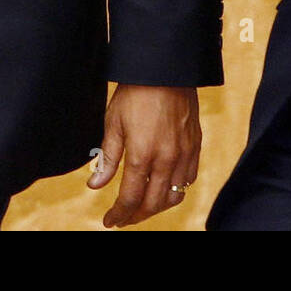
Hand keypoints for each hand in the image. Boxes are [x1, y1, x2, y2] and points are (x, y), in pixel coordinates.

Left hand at [87, 84, 200, 226]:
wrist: (165, 68)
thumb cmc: (135, 92)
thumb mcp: (113, 123)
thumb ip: (108, 158)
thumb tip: (95, 186)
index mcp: (142, 155)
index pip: (131, 198)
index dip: (119, 214)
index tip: (110, 221)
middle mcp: (166, 159)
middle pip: (153, 204)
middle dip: (136, 216)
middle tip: (124, 218)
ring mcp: (184, 153)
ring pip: (174, 196)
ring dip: (157, 207)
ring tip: (143, 207)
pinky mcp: (196, 145)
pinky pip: (189, 179)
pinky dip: (177, 190)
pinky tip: (164, 188)